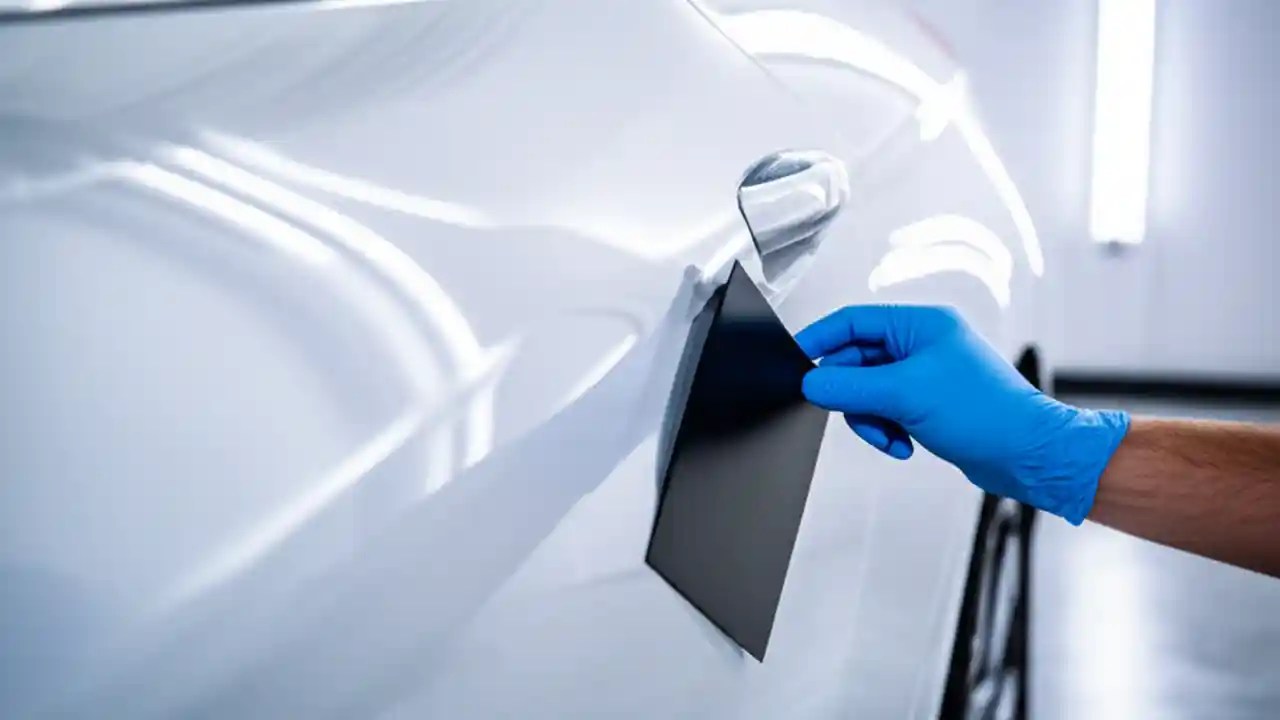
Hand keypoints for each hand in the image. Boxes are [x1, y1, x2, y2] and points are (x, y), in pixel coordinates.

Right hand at [796, 306, 1128, 523]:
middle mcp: (922, 344)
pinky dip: (887, 431)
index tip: (796, 363)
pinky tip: (903, 445)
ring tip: (890, 437)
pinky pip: (885, 412)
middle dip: (853, 396)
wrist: (1028, 454)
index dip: (821, 342)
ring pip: (867, 392)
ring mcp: (924, 375)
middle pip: (856, 362)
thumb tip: (810, 383)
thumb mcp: (904, 395)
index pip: (852, 322)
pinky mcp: (926, 404)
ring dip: (870, 420)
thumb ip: (849, 388)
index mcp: (921, 324)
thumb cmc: (987, 414)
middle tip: (860, 415)